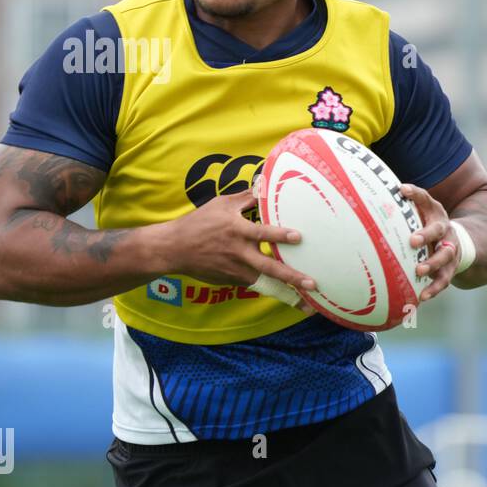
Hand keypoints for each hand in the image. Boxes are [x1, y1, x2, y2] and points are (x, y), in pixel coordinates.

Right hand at [160, 188, 315, 294]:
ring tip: (308, 301)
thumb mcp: (221, 204)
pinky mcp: (232, 280)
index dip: (280, 235)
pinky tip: (291, 297)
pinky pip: (256, 283)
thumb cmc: (199, 223)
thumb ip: (246, 197)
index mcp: (236, 231)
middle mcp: (238, 253)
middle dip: (291, 276)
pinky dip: (272, 288)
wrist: (173, 249)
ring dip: (286, 290)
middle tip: (312, 283)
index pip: (262, 233)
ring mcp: (235, 270)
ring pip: (265, 281)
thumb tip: (265, 185)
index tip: (298, 237)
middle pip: (268, 266)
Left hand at [401, 183, 458, 302]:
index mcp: (436, 215)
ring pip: (444, 257)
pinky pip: (443, 280)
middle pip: (438, 231)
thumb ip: (409, 202)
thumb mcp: (423, 212)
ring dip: (432, 264)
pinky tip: (422, 297)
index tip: (403, 190)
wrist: (459, 245)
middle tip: (412, 241)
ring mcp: (450, 251)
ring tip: (419, 270)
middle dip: (426, 236)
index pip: (426, 200)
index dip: (416, 194)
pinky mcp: (450, 270)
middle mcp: (446, 232)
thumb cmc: (430, 227)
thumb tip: (392, 188)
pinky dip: (434, 288)